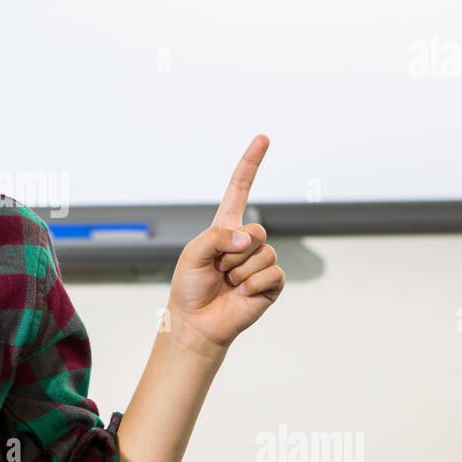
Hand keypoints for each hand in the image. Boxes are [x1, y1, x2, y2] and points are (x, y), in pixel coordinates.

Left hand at [167, 134, 284, 356]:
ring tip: (228, 283)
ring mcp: (260, 261)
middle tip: (219, 270)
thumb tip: (248, 238)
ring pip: (262, 253)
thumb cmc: (190, 287)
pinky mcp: (271, 283)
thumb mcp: (193, 254)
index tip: (263, 138)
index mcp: (225, 227)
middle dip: (233, 252)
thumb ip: (217, 237)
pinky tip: (241, 295)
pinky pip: (270, 274)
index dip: (251, 163)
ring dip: (239, 272)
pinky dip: (252, 285)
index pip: (240, 189)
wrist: (197, 322)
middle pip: (255, 230)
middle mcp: (245, 241)